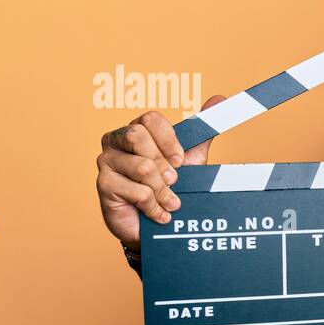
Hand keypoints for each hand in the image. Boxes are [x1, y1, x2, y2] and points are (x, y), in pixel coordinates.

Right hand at [95, 96, 224, 250]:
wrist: (157, 226)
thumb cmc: (170, 188)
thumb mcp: (189, 159)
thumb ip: (201, 131)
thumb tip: (219, 99)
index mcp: (137, 130)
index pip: (150, 119)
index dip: (169, 140)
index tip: (181, 161)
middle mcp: (116, 141)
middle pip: (137, 136)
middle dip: (163, 163)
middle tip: (174, 181)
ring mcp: (106, 162)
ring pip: (142, 167)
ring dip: (163, 190)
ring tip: (170, 202)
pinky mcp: (104, 185)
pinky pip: (138, 192)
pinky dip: (155, 207)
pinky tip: (159, 213)